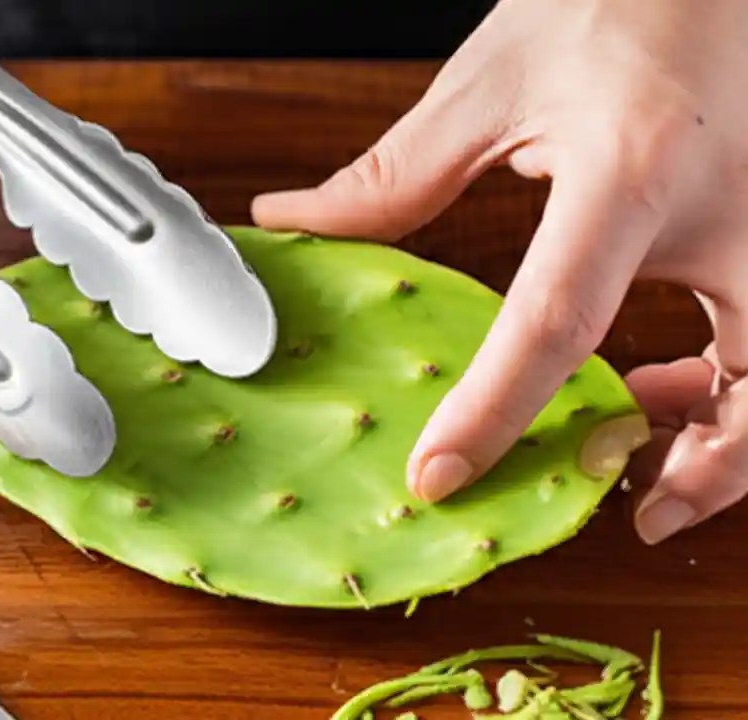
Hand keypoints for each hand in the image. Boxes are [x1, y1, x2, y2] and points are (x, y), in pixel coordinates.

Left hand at [251, 0, 747, 544]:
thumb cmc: (611, 3)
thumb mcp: (491, 84)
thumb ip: (393, 175)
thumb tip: (297, 220)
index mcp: (634, 170)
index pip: (557, 323)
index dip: (494, 411)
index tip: (440, 472)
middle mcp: (734, 211)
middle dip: (704, 468)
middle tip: (630, 507)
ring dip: (726, 432)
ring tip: (643, 446)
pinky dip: (735, 382)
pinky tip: (670, 381)